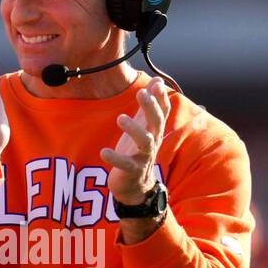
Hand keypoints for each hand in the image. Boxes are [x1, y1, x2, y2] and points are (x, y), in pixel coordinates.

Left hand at [102, 78, 169, 206]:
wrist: (136, 186)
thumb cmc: (137, 151)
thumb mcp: (143, 126)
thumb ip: (149, 105)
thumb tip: (158, 81)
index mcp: (154, 130)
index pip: (163, 112)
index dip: (161, 99)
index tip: (156, 85)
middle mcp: (152, 142)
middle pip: (156, 123)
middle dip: (150, 108)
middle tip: (141, 93)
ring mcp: (143, 157)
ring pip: (145, 142)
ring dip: (134, 129)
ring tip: (120, 118)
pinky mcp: (132, 171)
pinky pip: (126, 164)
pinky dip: (115, 158)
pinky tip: (104, 152)